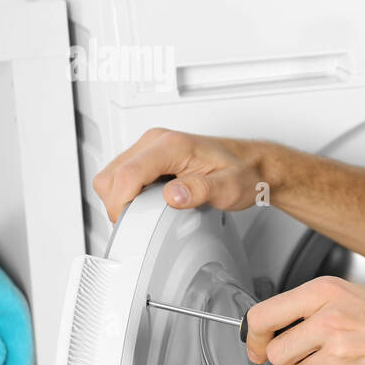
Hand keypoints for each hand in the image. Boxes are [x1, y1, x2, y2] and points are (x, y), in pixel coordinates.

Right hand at [92, 127, 271, 222]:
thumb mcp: (229, 188)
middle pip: (110, 175)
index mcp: (172, 145)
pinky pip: (121, 176)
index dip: (122, 204)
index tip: (131, 224)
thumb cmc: (243, 173)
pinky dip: (126, 194)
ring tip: (145, 213)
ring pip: (110, 175)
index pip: (127, 174)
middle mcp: (156, 141)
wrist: (253, 165)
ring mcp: (150, 147)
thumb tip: (172, 196)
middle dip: (118, 204)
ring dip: (120, 199)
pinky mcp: (149, 156)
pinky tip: (147, 203)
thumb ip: (200, 191)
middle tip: (139, 223)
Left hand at [243, 276, 364, 364]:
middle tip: (312, 360)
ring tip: (348, 363)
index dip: (253, 337)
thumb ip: (314, 308)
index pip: (264, 314)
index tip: (256, 347)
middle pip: (276, 353)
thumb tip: (275, 326)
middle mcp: (328, 318)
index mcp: (326, 292)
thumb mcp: (355, 298)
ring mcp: (337, 350)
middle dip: (289, 363)